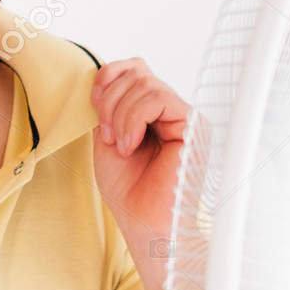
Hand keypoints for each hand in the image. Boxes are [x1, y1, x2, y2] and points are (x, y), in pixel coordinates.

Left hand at [89, 58, 188, 240]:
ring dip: (119, 114)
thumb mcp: (107, 136)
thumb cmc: (127, 188)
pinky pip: (158, 98)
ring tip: (120, 146)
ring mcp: (184, 116)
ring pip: (145, 83)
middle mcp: (172, 110)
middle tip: (107, 136)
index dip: (106, 81)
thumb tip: (105, 72)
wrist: (143, 221)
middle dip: (109, 100)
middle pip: (136, 71)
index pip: (132, 68)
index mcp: (152, 110)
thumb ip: (109, 104)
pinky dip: (134, 119)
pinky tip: (130, 145)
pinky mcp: (193, 125)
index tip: (96, 116)